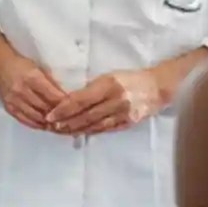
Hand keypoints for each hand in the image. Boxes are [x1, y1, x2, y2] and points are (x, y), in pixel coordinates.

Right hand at [0, 52, 67, 130]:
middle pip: (45, 108)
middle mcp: (22, 90)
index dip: (64, 105)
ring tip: (60, 126)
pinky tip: (45, 126)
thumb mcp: (38, 68)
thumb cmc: (20, 64)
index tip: (74, 110)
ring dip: (49, 123)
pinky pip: (26, 120)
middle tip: (70, 121)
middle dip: (58, 116)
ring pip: (37, 117)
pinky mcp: (9, 108)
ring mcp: (14, 101)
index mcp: (32, 77)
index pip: (52, 96)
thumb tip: (66, 98)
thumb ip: (51, 83)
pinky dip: (37, 125)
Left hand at [46, 69, 162, 135]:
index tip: (50, 114)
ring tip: (62, 131)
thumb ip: (91, 88)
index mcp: (109, 84)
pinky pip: (106, 129)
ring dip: (77, 129)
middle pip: (86, 115)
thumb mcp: (108, 76)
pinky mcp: (129, 123)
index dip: (64, 109)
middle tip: (52, 126)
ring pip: (95, 125)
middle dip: (67, 122)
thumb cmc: (129, 78)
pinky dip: (92, 131)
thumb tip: (70, 101)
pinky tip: (81, 133)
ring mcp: (123, 114)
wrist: (157, 88)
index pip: (81, 99)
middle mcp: (116, 100)